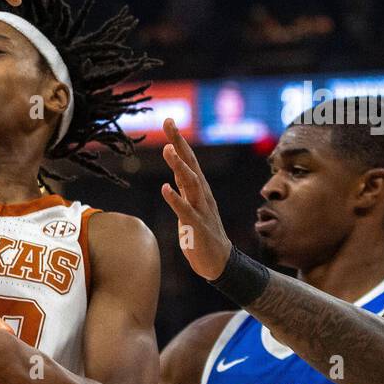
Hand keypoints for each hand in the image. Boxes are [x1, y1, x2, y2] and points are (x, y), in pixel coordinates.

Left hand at [160, 118, 233, 279]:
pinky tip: (165, 188)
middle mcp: (202, 195)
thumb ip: (184, 190)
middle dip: (180, 143)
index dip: (179, 141)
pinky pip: (185, 210)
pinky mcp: (196, 226)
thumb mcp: (190, 207)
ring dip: (179, 166)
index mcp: (199, 189)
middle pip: (190, 164)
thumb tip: (174, 173)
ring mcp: (201, 209)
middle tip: (169, 123)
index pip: (188, 160)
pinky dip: (175, 199)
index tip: (169, 121)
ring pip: (190, 184)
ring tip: (167, 149)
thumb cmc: (202, 233)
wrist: (218, 262)